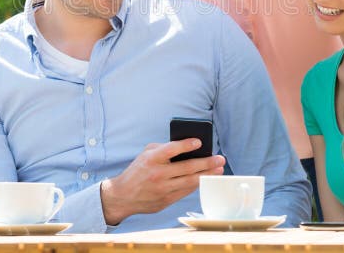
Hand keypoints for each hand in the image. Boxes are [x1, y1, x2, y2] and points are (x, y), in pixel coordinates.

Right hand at [100, 138, 225, 224]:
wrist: (123, 196)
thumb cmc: (138, 170)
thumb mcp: (146, 154)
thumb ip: (164, 149)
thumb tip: (187, 147)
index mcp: (151, 159)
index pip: (171, 150)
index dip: (186, 145)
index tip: (199, 142)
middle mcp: (158, 174)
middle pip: (187, 168)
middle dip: (207, 163)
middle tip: (220, 159)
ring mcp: (162, 189)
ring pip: (190, 182)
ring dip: (207, 175)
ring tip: (219, 169)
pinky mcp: (166, 201)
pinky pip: (185, 191)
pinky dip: (196, 184)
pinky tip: (205, 178)